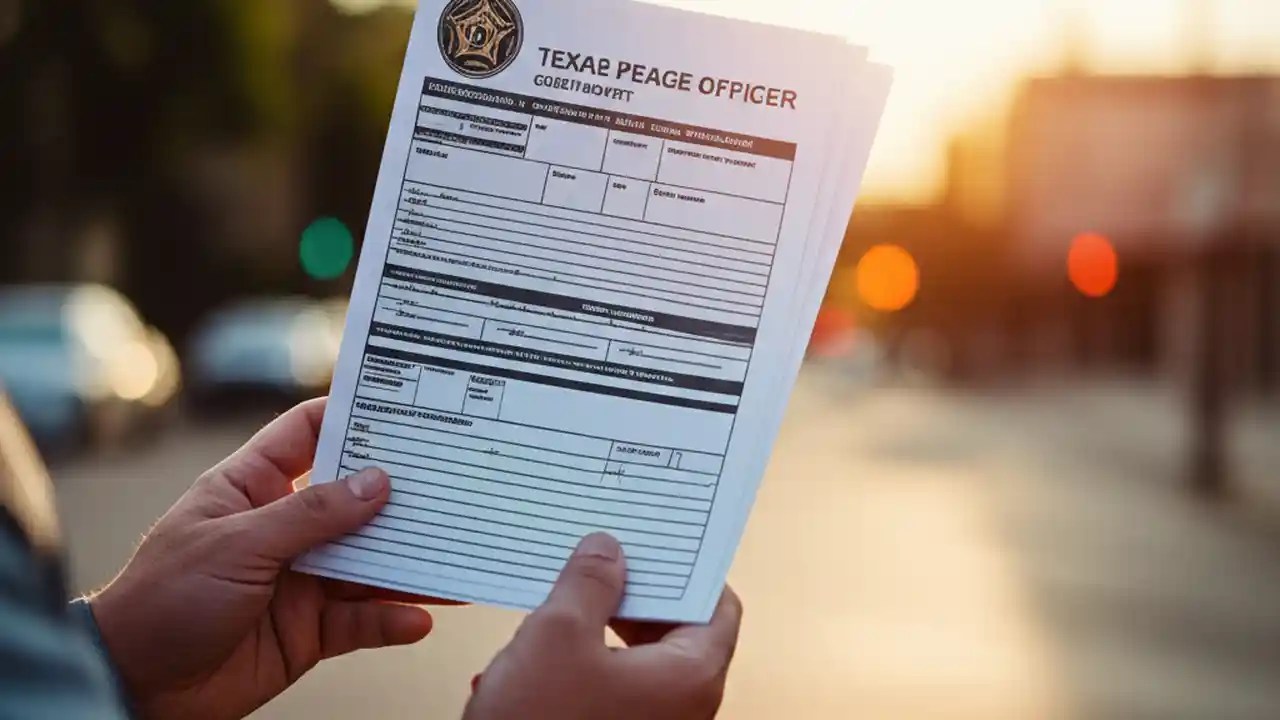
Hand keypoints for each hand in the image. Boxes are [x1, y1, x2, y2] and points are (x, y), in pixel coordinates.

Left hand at [89, 399, 445, 719]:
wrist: (134, 687)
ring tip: (455, 560)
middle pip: (355, 501)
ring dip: (410, 564)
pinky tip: (418, 619)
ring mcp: (301, 580)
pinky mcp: (310, 631)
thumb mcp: (237, 544)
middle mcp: (284, 529)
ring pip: (369, 564)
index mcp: (254, 488)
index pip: (309, 434)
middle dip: (401, 497)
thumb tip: (377, 483)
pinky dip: (391, 621)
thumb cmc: (162, 600)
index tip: (406, 406)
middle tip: (452, 486)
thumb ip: (311, 516)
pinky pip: (362, 621)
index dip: (352, 416)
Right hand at [464, 534, 742, 719]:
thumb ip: (588, 583)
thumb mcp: (556, 635)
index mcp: (691, 675)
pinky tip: (553, 645)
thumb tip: (607, 549)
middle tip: (602, 558)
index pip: (717, 606)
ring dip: (610, 624)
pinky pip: (620, 687)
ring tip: (569, 596)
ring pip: (645, 660)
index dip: (686, 569)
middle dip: (638, 593)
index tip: (653, 540)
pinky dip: (596, 659)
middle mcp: (685, 706)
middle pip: (680, 631)